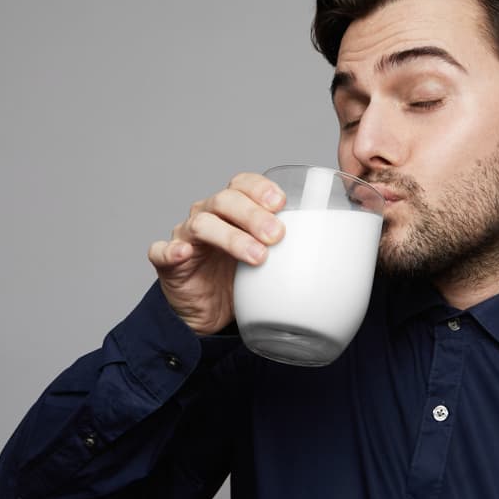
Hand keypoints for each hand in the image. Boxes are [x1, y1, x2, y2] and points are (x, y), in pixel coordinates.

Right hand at [147, 172, 285, 334]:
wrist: (207, 313)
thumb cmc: (239, 279)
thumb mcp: (269, 262)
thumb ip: (291, 249)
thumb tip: (336, 252)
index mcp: (231, 209)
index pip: (242, 184)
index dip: (260, 188)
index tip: (282, 203)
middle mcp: (207, 215)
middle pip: (225, 201)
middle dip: (253, 214)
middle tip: (277, 235)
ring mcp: (185, 237)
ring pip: (202, 224)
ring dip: (230, 236)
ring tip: (256, 256)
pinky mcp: (167, 263)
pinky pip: (162, 251)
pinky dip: (170, 250)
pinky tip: (183, 253)